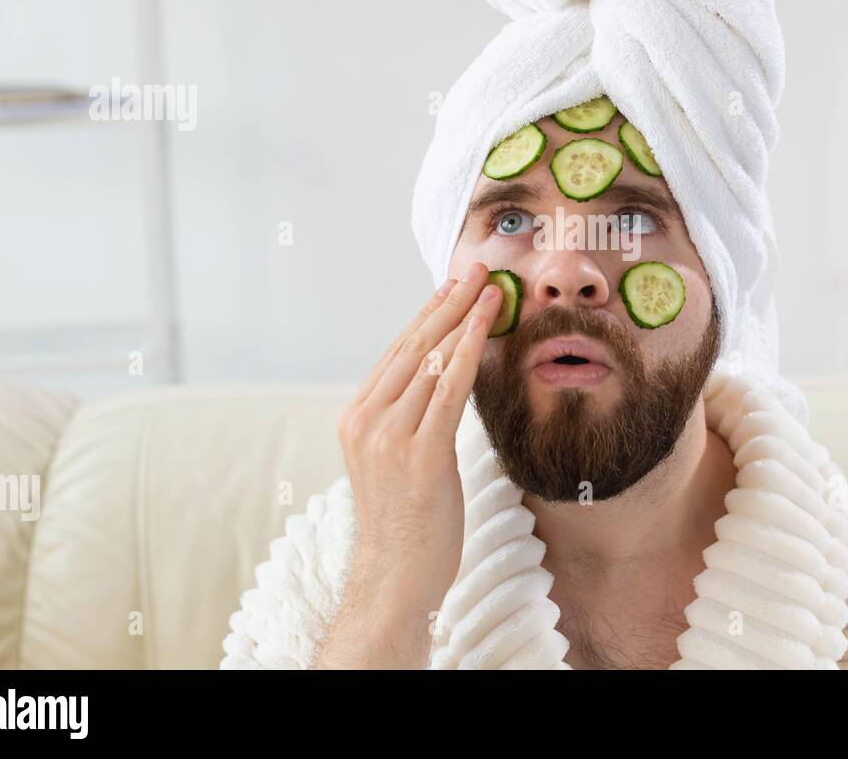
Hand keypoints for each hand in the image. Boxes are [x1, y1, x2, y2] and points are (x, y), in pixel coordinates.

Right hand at [315, 260, 503, 668]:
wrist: (396, 577)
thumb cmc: (407, 524)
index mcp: (357, 419)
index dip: (428, 315)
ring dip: (464, 317)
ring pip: (431, 360)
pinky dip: (470, 349)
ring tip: (490, 287)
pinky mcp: (419, 453)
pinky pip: (449, 388)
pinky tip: (487, 325)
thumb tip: (442, 384)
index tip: (452, 286)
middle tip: (474, 269)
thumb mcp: (398, 462)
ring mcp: (389, 436)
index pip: (396, 354)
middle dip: (447, 302)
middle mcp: (366, 420)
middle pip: (412, 346)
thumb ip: (410, 421)